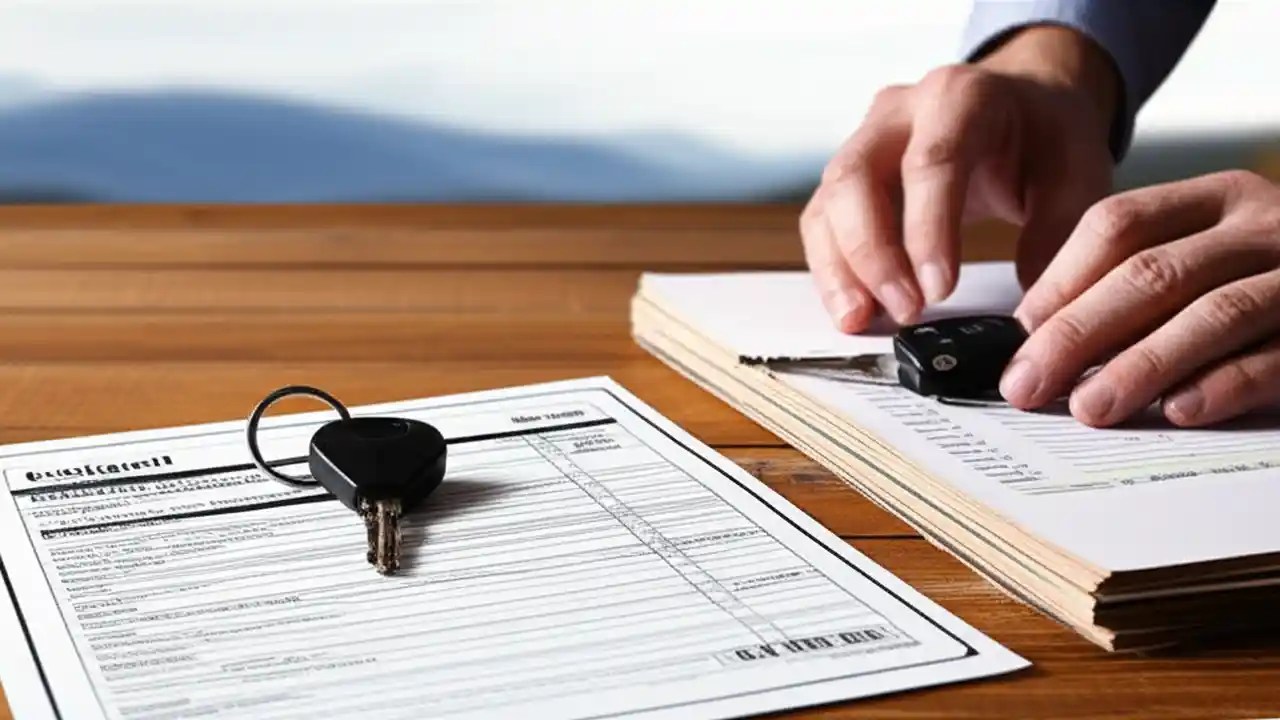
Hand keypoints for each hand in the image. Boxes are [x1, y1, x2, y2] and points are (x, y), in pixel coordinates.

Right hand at [801, 26, 1115, 330]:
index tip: (939, 292)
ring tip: (861, 320)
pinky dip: (832, 271)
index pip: (931, 161)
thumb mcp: (1076, 171)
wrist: (1022, 105)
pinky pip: (822, 225)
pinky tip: (855, 309)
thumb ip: (1059, 233)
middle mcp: (897, 113)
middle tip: (906, 311)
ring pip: (828, 205)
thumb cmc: (1045, 137)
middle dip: (873, 254)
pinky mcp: (848, 179)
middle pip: (856, 179)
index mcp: (960, 97)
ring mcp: (863, 143)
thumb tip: (1032, 308)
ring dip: (839, 269)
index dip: (928, 230)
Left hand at [1002, 170, 1279, 426]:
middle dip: (1079, 333)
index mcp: (1216, 199)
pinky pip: (1276, 357)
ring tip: (1088, 408)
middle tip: (1027, 385)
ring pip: (1212, 315)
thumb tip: (1035, 335)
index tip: (1020, 333)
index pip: (1120, 224)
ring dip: (1142, 365)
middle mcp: (1262, 226)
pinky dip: (1224, 384)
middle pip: (1152, 272)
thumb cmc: (1264, 286)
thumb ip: (1135, 282)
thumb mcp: (1205, 258)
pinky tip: (1179, 410)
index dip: (1061, 279)